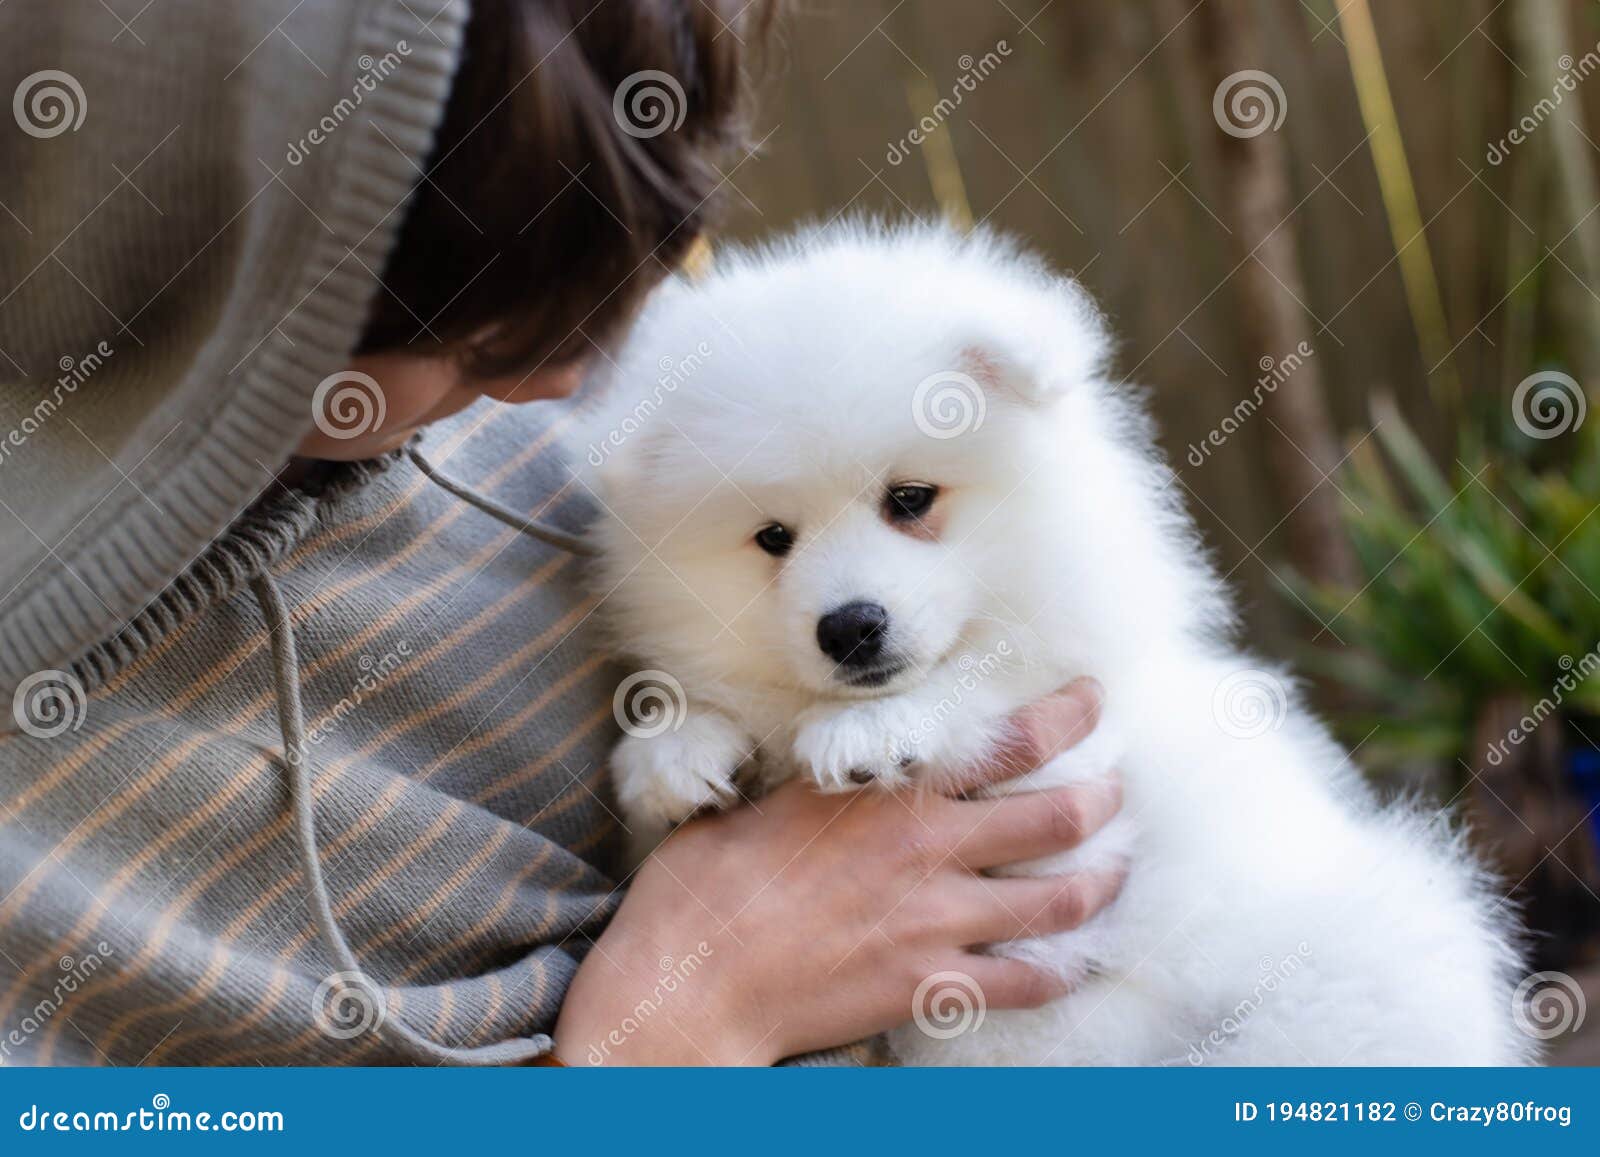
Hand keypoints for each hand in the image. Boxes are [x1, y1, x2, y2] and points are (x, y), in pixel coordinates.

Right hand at [553, 678, 1122, 1064]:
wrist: (693, 978)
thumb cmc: (707, 883)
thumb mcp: (761, 796)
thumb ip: (819, 777)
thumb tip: (832, 755)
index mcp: (891, 792)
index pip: (1010, 740)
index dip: (1070, 716)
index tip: (1092, 701)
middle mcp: (930, 850)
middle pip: (1059, 817)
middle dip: (1104, 799)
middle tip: (1115, 791)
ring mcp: (937, 922)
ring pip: (1060, 900)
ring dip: (1101, 882)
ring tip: (1114, 870)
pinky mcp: (930, 985)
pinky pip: (1025, 980)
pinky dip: (1061, 969)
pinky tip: (1073, 960)